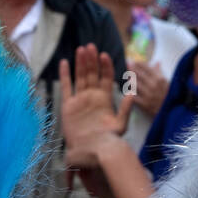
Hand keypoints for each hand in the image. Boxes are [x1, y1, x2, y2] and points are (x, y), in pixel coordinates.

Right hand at [59, 45, 134, 167]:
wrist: (92, 152)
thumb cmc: (108, 139)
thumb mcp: (121, 123)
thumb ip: (125, 108)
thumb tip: (133, 93)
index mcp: (105, 99)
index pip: (105, 78)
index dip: (105, 66)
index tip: (104, 55)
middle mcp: (92, 97)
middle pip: (92, 74)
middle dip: (92, 60)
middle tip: (90, 46)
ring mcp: (80, 100)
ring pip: (80, 77)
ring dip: (81, 63)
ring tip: (81, 49)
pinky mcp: (68, 106)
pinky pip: (66, 88)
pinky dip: (64, 75)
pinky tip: (64, 62)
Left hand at [128, 60, 167, 115]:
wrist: (171, 111)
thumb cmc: (169, 95)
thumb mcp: (167, 82)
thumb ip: (160, 72)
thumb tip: (156, 62)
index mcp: (159, 79)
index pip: (146, 67)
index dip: (139, 63)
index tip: (134, 61)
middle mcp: (153, 85)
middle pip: (139, 74)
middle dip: (132, 68)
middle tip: (127, 63)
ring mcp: (148, 94)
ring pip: (135, 84)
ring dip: (130, 78)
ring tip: (127, 75)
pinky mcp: (144, 104)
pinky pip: (134, 95)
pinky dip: (130, 91)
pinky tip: (127, 88)